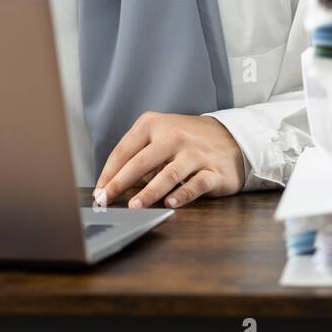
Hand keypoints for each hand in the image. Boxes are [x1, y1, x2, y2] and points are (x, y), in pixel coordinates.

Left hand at [93, 112, 246, 210]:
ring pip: (168, 174)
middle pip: (141, 162)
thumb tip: (112, 185)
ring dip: (149, 192)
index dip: (109, 173)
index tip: (99, 192)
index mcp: (154, 125)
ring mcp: (195, 153)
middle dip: (120, 183)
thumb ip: (139, 155)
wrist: (232, 137)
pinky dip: (182, 194)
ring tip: (134, 206)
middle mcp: (174, 136)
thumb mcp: (161, 135)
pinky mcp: (214, 170)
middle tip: (106, 201)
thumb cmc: (187, 141)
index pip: (124, 150)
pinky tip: (169, 203)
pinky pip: (196, 184)